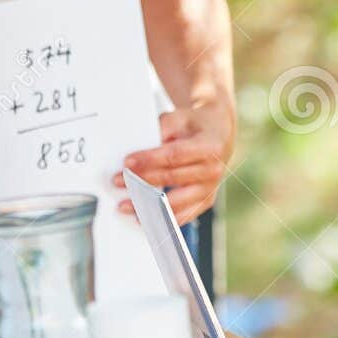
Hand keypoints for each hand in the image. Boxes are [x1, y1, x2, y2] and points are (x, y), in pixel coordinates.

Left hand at [115, 106, 231, 224]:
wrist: (220, 135)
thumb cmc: (196, 126)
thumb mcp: (180, 118)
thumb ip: (162, 129)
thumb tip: (139, 147)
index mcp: (209, 147)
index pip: (175, 155)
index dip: (149, 160)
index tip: (127, 163)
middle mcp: (212, 170)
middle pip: (172, 178)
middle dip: (142, 181)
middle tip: (118, 181)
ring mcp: (210, 189)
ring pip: (176, 202)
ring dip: (148, 205)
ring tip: (125, 205)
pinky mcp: (205, 202)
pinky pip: (182, 216)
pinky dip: (161, 219)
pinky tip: (143, 219)